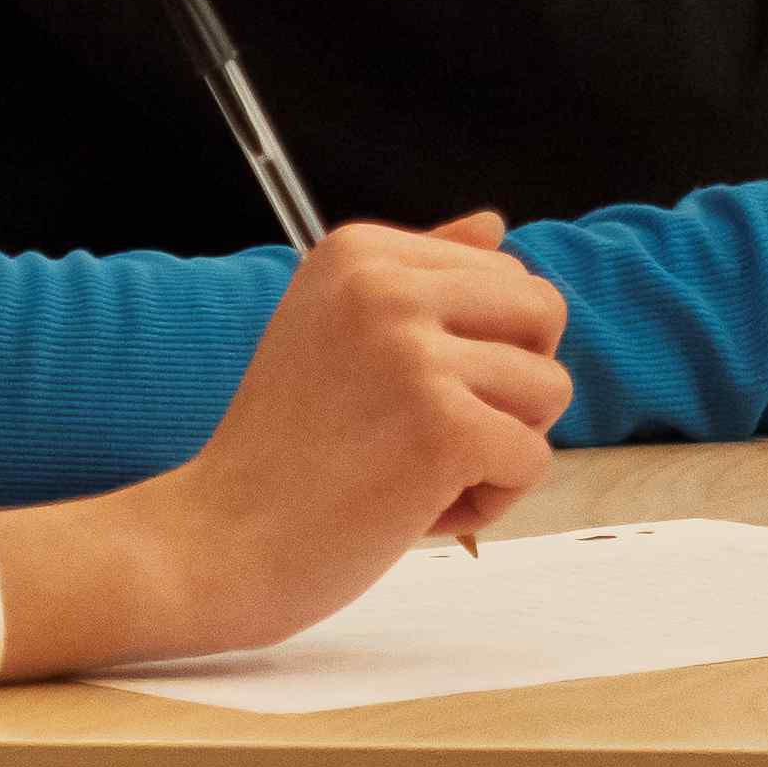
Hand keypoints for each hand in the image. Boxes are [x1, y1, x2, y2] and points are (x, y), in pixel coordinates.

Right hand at [0, 214, 574, 673]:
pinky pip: (533, 458)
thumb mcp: (335, 330)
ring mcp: (413, 352)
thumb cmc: (281, 452)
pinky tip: (415, 509)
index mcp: (359, 251)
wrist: (218, 542)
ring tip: (414, 472)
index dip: (476, 349)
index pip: (504, 273)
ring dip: (498, 448)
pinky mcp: (442, 425)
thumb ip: (417, 276)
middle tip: (426, 431)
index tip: (393, 392)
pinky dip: (489, 500)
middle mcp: (384, 284)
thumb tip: (496, 224)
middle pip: (543, 312)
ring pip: (550, 389)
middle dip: (511, 384)